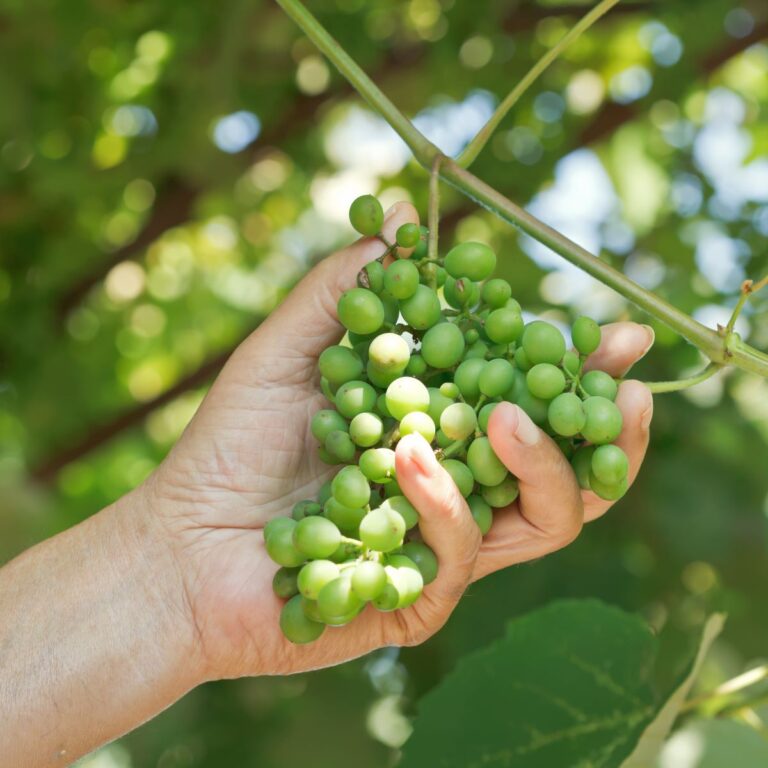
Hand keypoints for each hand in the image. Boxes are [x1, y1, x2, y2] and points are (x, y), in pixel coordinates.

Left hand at [142, 202, 653, 680]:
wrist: (182, 541)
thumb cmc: (234, 445)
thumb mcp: (291, 349)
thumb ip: (346, 287)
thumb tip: (398, 210)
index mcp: (443, 431)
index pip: (531, 400)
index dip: (578, 370)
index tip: (616, 333)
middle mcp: (459, 488)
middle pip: (567, 469)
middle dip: (605, 427)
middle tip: (619, 382)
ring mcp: (447, 547)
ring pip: (547, 520)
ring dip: (542, 461)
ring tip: (504, 413)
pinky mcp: (422, 599)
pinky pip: (464, 553)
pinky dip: (444, 501)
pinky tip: (410, 456)